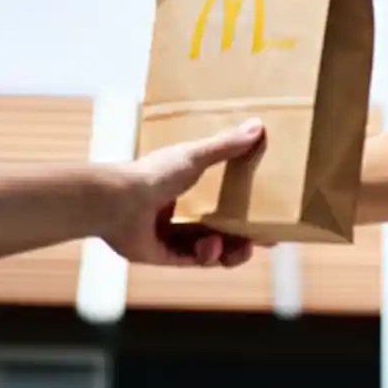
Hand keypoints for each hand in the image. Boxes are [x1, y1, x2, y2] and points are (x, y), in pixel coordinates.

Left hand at [102, 118, 262, 267]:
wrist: (117, 203)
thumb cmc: (153, 173)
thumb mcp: (195, 156)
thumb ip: (226, 146)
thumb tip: (258, 126)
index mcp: (188, 184)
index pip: (225, 198)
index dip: (248, 209)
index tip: (270, 218)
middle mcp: (180, 210)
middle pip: (222, 230)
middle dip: (245, 239)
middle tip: (264, 241)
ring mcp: (171, 234)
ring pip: (211, 250)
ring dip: (229, 251)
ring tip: (240, 250)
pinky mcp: (162, 254)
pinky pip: (192, 261)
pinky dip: (205, 256)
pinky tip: (208, 249)